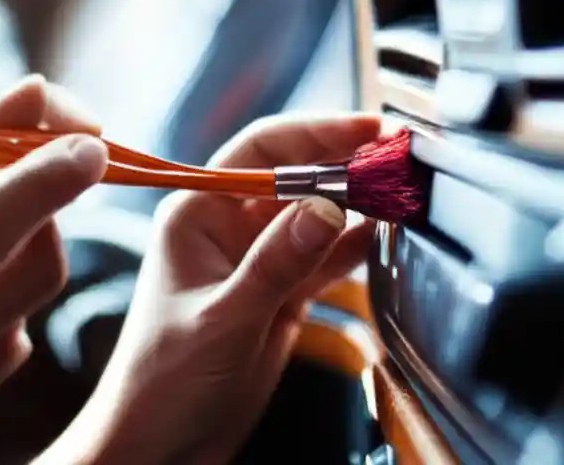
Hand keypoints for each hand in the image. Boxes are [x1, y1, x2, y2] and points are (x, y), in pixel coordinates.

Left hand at [42, 114, 380, 464]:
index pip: (263, 150)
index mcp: (199, 213)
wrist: (162, 448)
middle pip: (299, 175)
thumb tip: (328, 208)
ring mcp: (259, 259)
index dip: (318, 132)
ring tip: (402, 189)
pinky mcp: (282, 292)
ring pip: (319, 212)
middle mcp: (230, 227)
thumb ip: (276, 264)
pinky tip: (384, 233)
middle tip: (398, 159)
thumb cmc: (164, 385)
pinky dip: (356, 244)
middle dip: (348, 164)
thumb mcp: (223, 320)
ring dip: (359, 201)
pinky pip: (327, 255)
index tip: (367, 129)